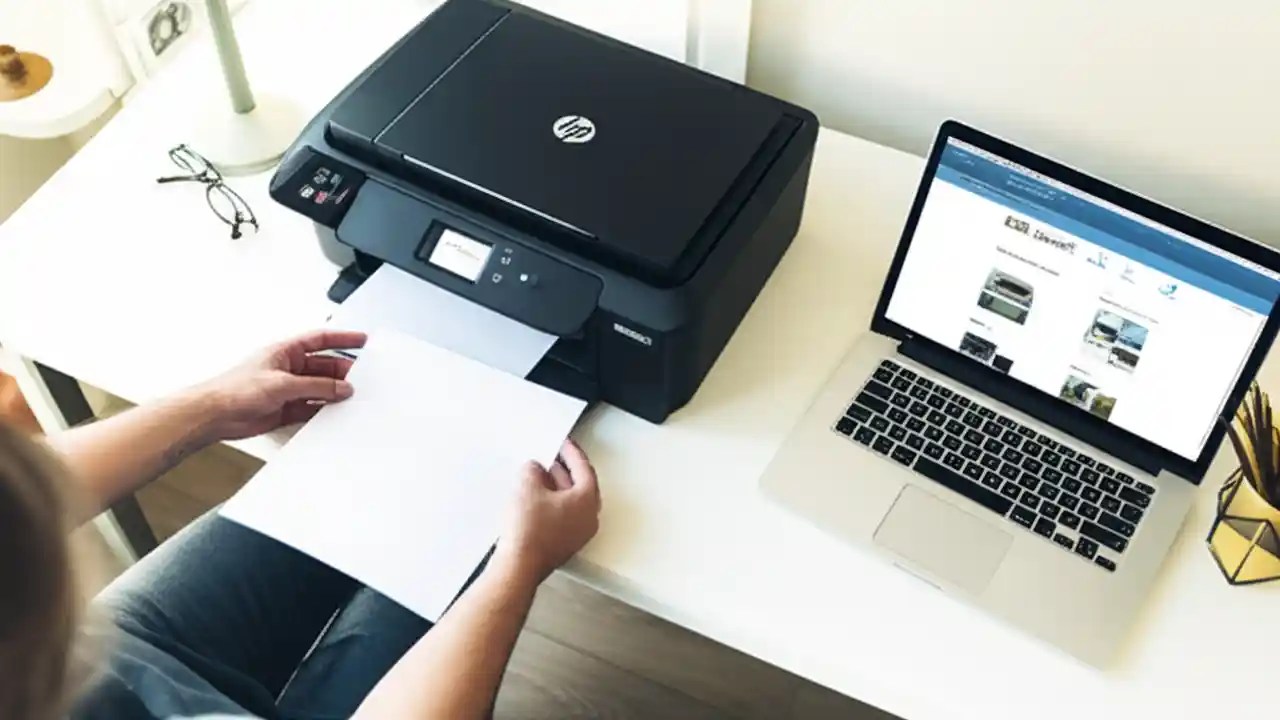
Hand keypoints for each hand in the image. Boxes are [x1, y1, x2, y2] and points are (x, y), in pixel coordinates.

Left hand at [198, 330, 367, 440]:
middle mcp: (288, 368)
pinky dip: (323, 410)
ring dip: (334, 393)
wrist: (215, 415)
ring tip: (352, 398)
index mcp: (285, 351)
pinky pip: (312, 407)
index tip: (362, 341)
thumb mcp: (282, 383)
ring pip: (320, 388)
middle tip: (362, 379)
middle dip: (343, 372)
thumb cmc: (235, 389)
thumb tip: (341, 387)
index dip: (343, 339)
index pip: (320, 340)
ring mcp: (288, 389)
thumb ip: (316, 386)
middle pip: (324, 367)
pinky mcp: (286, 409)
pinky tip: (333, 414)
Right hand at [494, 439, 600, 586]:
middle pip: (581, 486)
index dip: (572, 453)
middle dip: (565, 470)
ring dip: (557, 487)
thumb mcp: (528, 486)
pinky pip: (562, 517)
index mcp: (587, 500)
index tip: (564, 444)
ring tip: (538, 477)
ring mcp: (577, 534)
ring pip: (571, 503)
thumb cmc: (529, 531)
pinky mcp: (563, 545)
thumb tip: (535, 470)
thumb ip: (534, 470)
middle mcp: (587, 518)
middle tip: (553, 457)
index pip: (584, 469)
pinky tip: (534, 501)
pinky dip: (552, 505)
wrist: (519, 566)